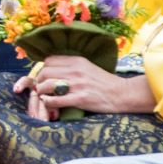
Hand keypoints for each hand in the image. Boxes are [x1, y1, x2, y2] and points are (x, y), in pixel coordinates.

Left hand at [13, 55, 154, 121]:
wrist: (122, 94)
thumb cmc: (104, 82)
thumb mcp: (87, 67)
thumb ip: (71, 66)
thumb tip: (52, 69)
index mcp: (77, 61)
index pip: (49, 60)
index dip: (43, 69)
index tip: (45, 77)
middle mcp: (76, 71)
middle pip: (45, 72)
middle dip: (40, 81)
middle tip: (42, 88)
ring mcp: (78, 85)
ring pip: (47, 85)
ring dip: (42, 92)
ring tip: (45, 96)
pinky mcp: (80, 99)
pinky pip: (56, 100)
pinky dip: (48, 102)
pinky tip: (50, 103)